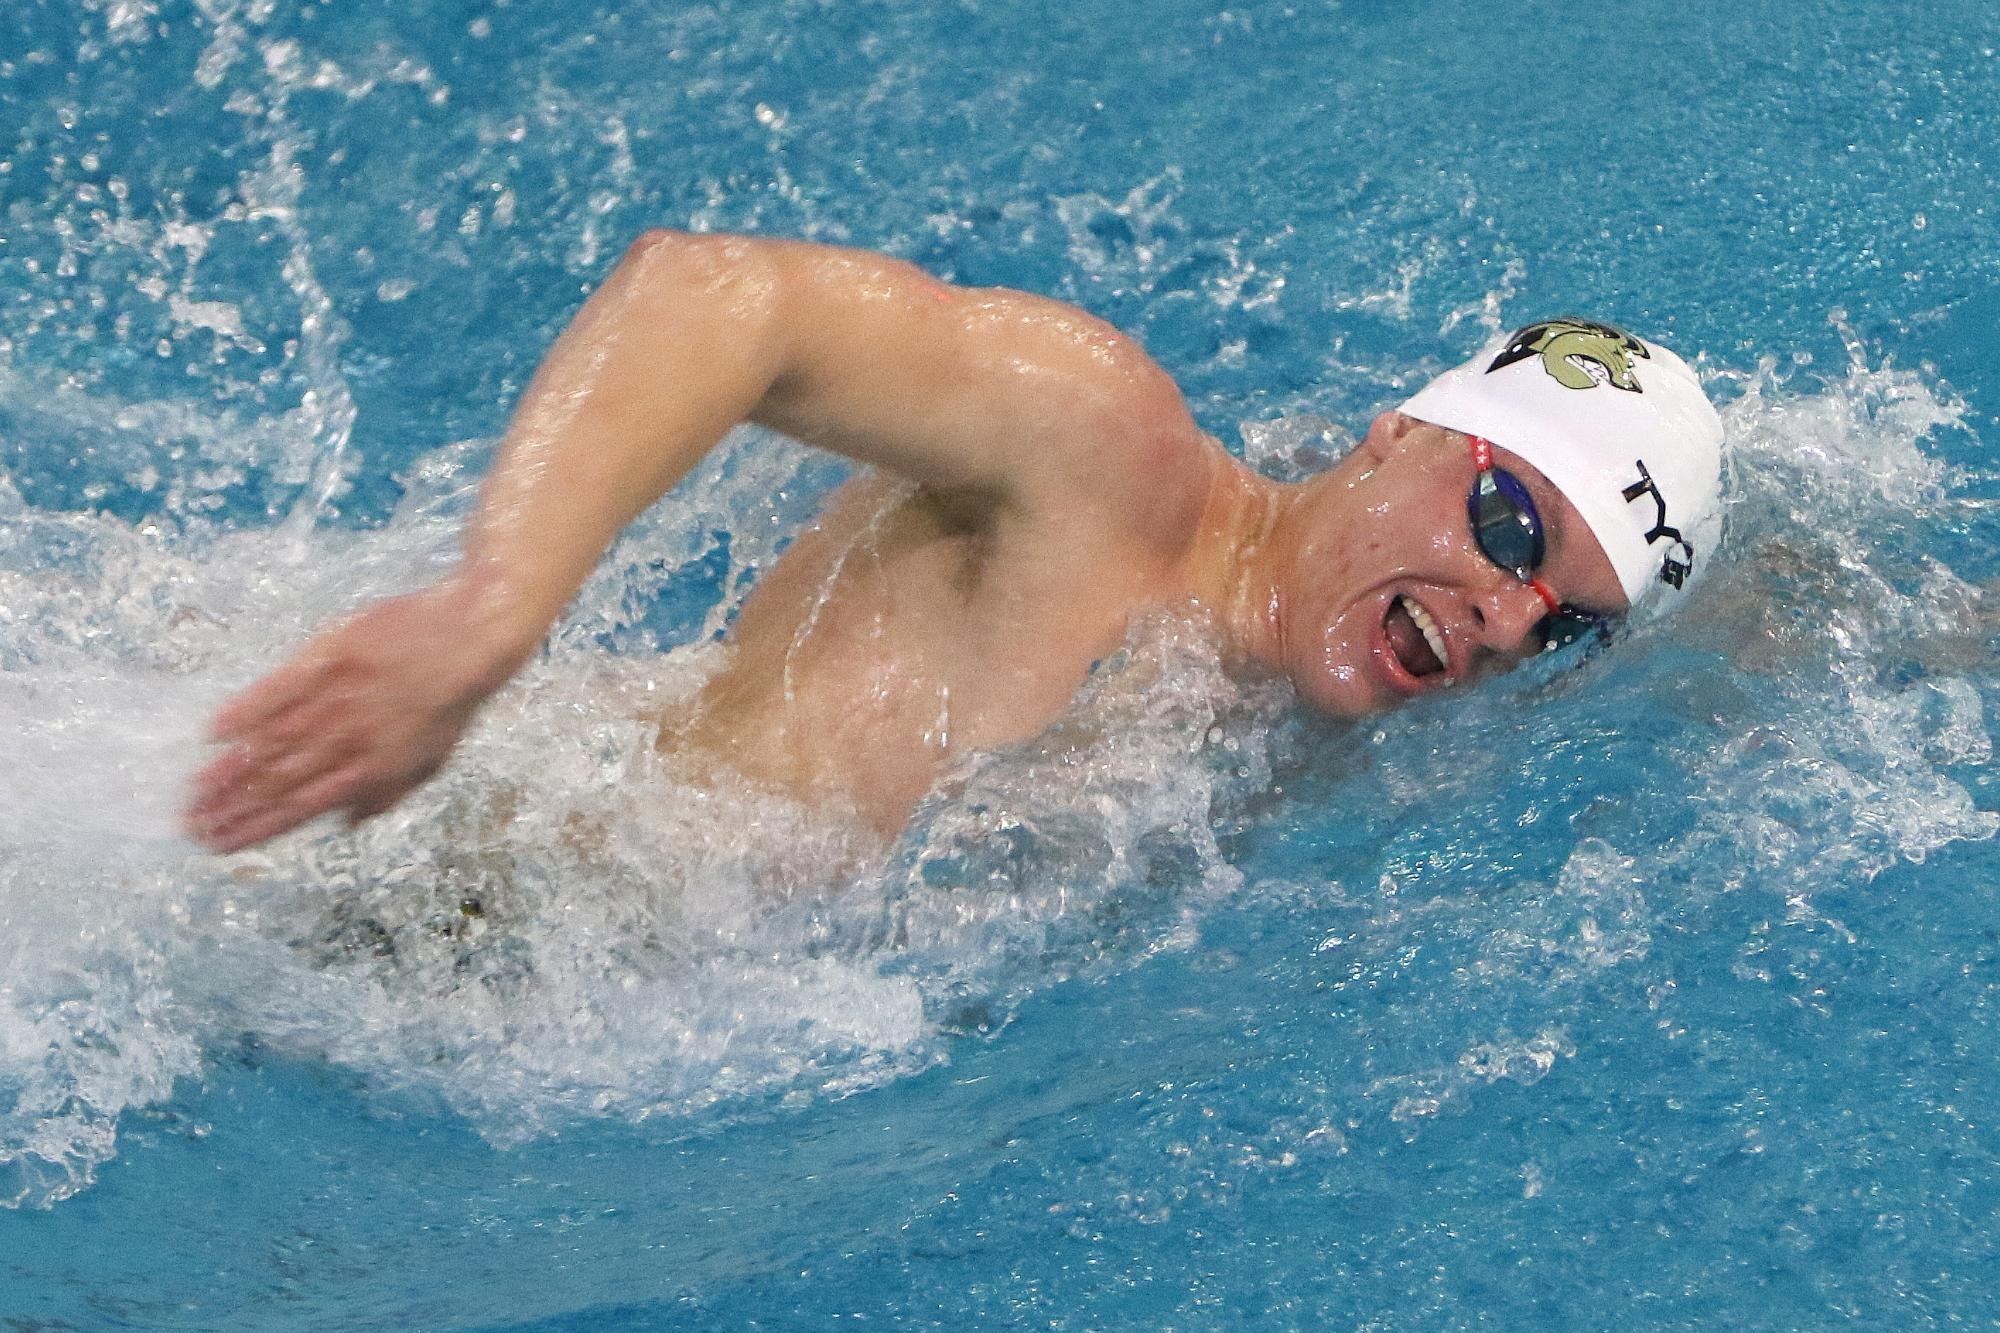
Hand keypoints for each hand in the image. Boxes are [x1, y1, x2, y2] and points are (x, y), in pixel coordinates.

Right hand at [184, 580, 531, 851]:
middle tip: (189, 826)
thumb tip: (348, 826)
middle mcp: (350, 740)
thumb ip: (387, 793)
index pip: (302, 810)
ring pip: (271, 742)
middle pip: (277, 783)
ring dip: (228, 772)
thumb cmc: (454, 698)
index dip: (258, 830)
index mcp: (373, 770)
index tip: (220, 846)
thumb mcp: (433, 756)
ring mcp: (338, 698)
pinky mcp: (330, 656)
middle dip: (231, 809)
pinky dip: (244, 710)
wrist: (472, 634)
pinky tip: (211, 732)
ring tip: (191, 793)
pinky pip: (279, 688)